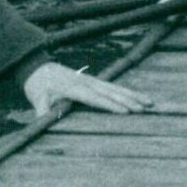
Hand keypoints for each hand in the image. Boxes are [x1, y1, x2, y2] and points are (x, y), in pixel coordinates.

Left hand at [23, 61, 152, 115]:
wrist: (37, 67)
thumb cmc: (38, 86)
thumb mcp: (37, 98)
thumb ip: (42, 110)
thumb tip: (43, 119)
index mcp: (73, 87)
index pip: (94, 98)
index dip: (109, 105)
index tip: (125, 112)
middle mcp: (85, 82)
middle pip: (110, 92)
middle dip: (128, 100)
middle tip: (146, 108)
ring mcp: (90, 80)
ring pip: (115, 88)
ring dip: (133, 95)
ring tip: (150, 102)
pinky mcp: (93, 81)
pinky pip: (112, 87)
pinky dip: (126, 91)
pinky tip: (138, 97)